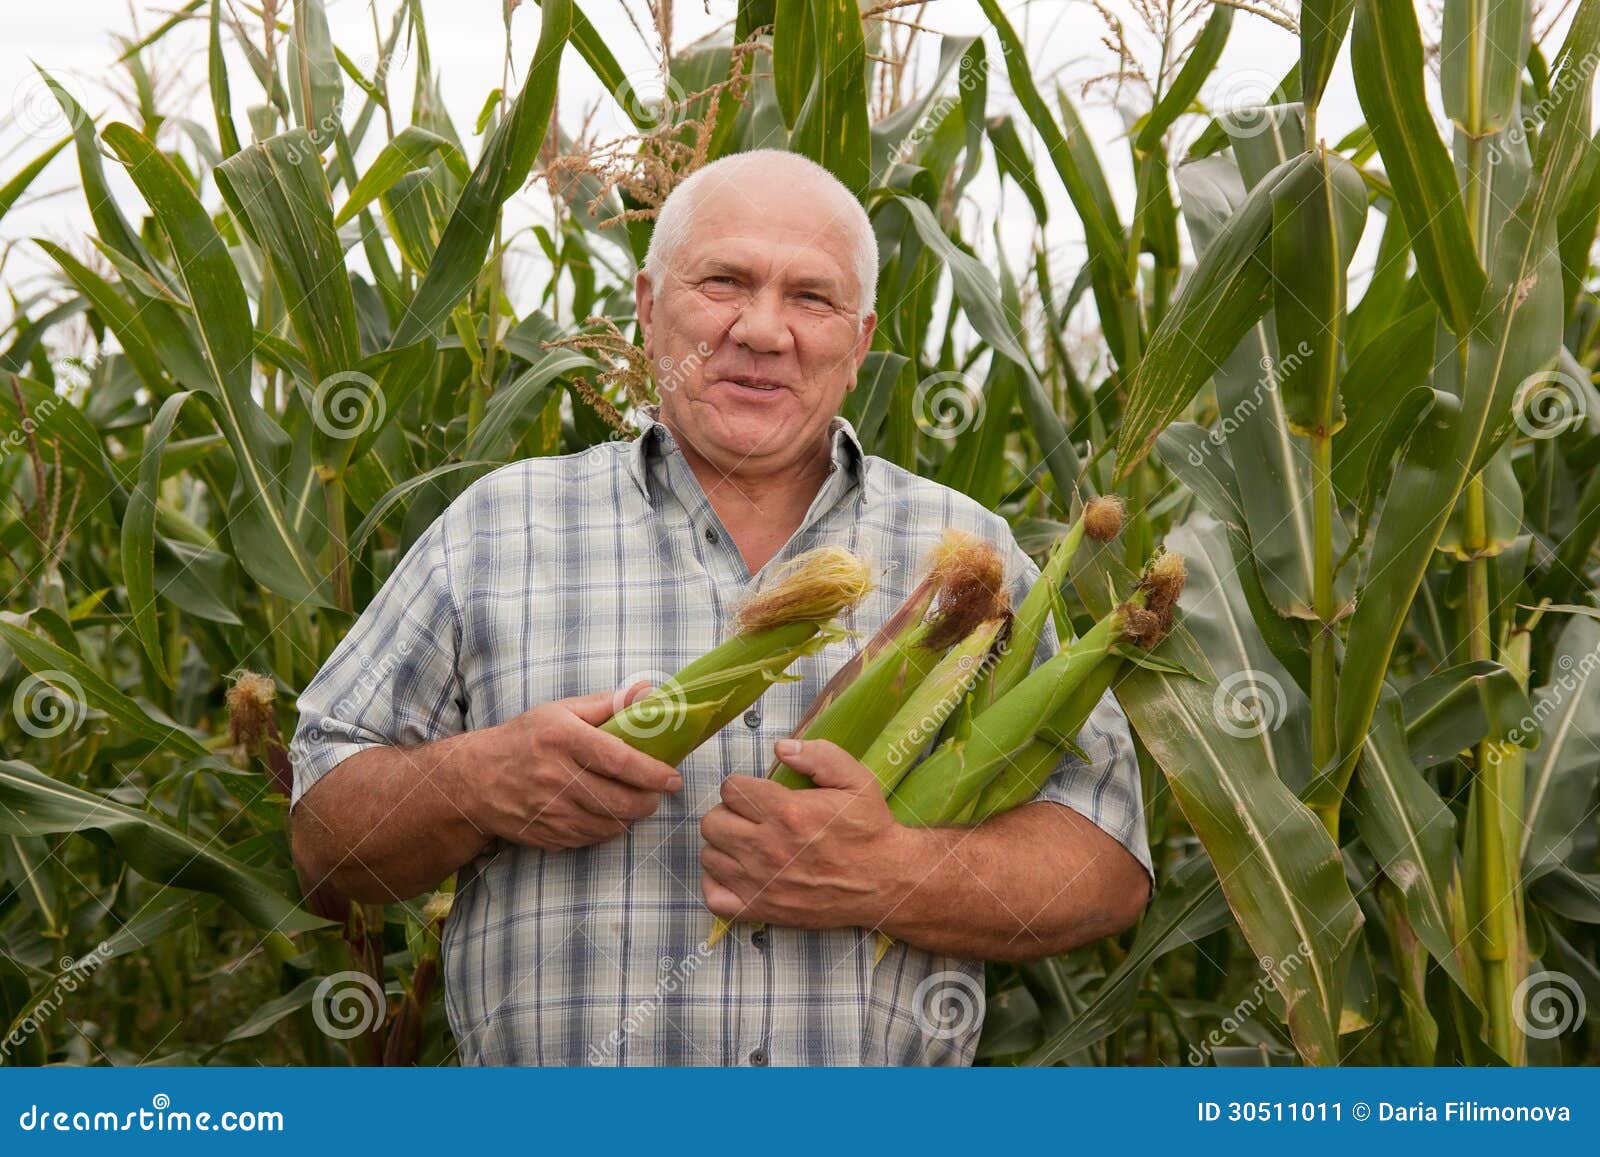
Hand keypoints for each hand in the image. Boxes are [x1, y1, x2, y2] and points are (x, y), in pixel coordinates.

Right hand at [465, 681, 683, 851]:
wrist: (475, 779)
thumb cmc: (525, 738)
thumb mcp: (562, 711)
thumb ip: (608, 703)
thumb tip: (648, 692)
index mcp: (562, 739)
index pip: (618, 760)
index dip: (651, 772)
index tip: (673, 778)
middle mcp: (555, 777)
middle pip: (618, 800)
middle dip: (648, 799)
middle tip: (657, 792)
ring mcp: (550, 811)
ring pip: (609, 824)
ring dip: (630, 815)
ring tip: (634, 800)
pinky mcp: (547, 835)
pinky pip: (591, 839)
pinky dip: (607, 828)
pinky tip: (608, 813)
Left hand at [698, 738, 916, 928]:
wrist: (885, 881)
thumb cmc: (869, 829)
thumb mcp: (856, 780)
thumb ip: (818, 755)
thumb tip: (780, 748)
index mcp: (787, 812)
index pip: (730, 789)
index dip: (742, 787)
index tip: (758, 794)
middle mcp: (768, 848)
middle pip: (712, 822)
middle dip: (729, 814)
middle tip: (750, 818)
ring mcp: (761, 882)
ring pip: (709, 856)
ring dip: (724, 846)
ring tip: (748, 844)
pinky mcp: (761, 910)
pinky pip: (713, 896)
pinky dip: (718, 883)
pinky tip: (738, 872)